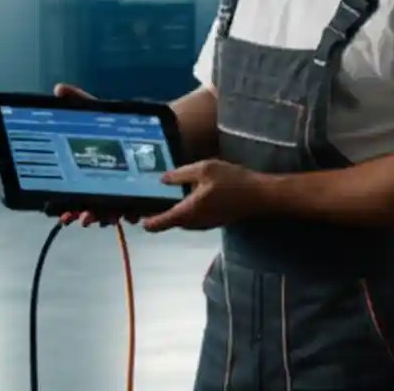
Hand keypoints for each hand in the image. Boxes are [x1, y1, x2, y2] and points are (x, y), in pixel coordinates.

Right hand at [51, 83, 139, 227]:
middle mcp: (103, 187)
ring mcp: (122, 193)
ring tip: (104, 218)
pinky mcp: (142, 193)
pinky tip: (131, 215)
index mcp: (88, 174)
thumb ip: (80, 102)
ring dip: (106, 217)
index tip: (61, 212)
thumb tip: (59, 89)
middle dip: (84, 215)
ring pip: (111, 212)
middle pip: (90, 208)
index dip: (66, 207)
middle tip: (81, 218)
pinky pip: (137, 208)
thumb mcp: (98, 114)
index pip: (73, 196)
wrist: (154, 130)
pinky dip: (133, 213)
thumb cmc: (120, 126)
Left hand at [142, 159, 266, 232]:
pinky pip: (192, 218)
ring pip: (180, 220)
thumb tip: (162, 179)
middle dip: (156, 215)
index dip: (145, 220)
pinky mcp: (212, 221)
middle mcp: (193, 223)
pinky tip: (186, 196)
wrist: (260, 196)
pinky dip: (184, 211)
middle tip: (145, 199)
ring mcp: (204, 224)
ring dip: (171, 213)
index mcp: (187, 211)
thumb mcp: (204, 169)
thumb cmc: (232, 181)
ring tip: (162, 197)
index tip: (134, 214)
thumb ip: (180, 174)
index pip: (159, 223)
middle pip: (168, 223)